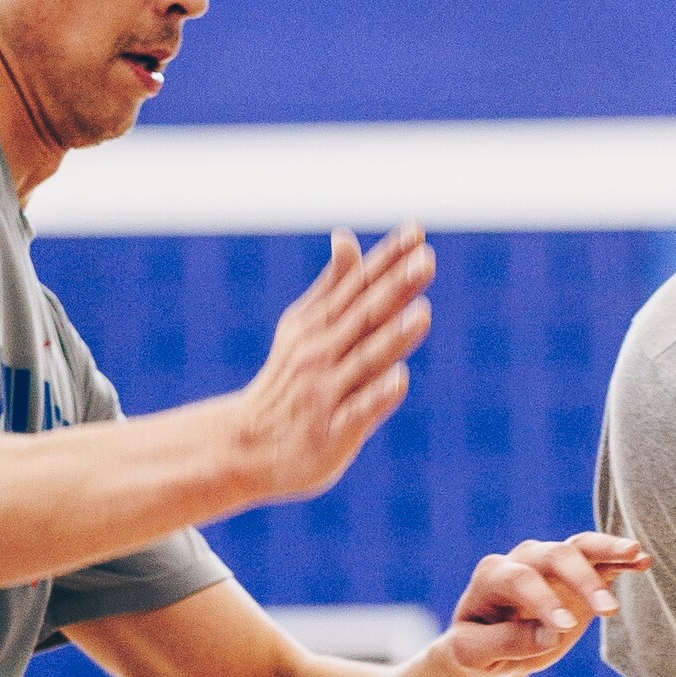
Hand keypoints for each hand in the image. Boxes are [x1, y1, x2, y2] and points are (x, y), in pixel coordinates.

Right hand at [223, 229, 434, 505]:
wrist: (248, 445)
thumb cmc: (289, 382)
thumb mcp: (305, 328)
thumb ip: (333, 287)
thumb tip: (347, 237)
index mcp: (319, 324)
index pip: (359, 286)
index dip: (388, 259)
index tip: (418, 231)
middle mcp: (322, 351)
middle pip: (365, 315)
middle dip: (396, 288)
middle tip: (427, 260)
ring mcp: (327, 390)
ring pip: (365, 359)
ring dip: (393, 336)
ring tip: (423, 313)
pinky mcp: (333, 428)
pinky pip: (359, 410)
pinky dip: (378, 395)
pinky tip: (400, 379)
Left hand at [443, 532, 647, 676]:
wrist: (491, 645)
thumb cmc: (479, 649)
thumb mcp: (475, 654)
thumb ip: (505, 642)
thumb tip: (550, 634)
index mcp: (491, 577)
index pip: (520, 580)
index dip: (543, 600)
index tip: (565, 628)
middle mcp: (521, 561)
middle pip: (554, 555)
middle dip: (582, 579)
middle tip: (607, 609)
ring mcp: (551, 565)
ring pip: (579, 546)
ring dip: (608, 550)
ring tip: (635, 555)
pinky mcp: (577, 575)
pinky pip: (600, 559)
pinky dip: (621, 558)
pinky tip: (643, 561)